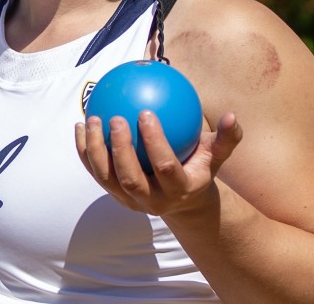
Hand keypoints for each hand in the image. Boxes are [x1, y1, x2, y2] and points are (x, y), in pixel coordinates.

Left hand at [75, 111, 242, 217]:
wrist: (183, 200)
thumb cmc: (199, 166)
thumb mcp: (216, 156)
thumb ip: (226, 139)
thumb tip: (233, 116)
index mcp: (179, 189)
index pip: (165, 167)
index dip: (154, 142)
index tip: (146, 112)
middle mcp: (152, 201)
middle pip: (131, 178)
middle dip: (120, 149)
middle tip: (116, 118)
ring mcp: (130, 201)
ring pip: (106, 178)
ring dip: (95, 150)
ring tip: (92, 119)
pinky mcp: (114, 195)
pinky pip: (94, 172)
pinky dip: (84, 151)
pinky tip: (80, 125)